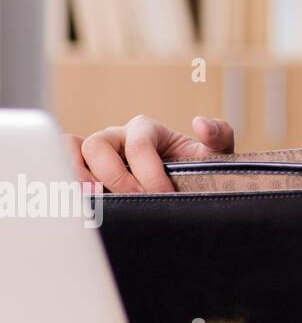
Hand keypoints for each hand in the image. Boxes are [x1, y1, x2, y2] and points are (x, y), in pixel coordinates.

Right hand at [66, 115, 234, 193]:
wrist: (187, 186)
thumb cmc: (198, 169)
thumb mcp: (214, 154)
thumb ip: (218, 135)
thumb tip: (200, 122)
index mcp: (147, 130)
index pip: (138, 145)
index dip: (149, 172)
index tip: (163, 195)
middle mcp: (118, 136)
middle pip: (99, 145)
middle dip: (116, 176)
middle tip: (135, 200)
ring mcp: (98, 152)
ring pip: (73, 149)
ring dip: (80, 175)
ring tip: (97, 199)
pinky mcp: (84, 168)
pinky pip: (62, 158)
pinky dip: (63, 174)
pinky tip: (80, 198)